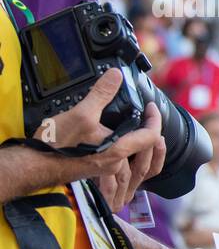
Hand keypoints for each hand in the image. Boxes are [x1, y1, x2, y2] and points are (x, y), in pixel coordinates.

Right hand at [46, 70, 165, 211]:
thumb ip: (101, 94)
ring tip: (139, 133)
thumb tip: (116, 75)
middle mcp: (115, 165)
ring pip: (134, 163)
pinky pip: (121, 168)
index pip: (151, 137)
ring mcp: (106, 171)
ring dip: (141, 149)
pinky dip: (127, 157)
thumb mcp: (80, 114)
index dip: (155, 119)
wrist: (33, 166)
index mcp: (118, 151)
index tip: (151, 107)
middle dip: (151, 134)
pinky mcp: (95, 173)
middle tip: (148, 118)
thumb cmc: (55, 146)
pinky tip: (119, 147)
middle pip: (146, 151)